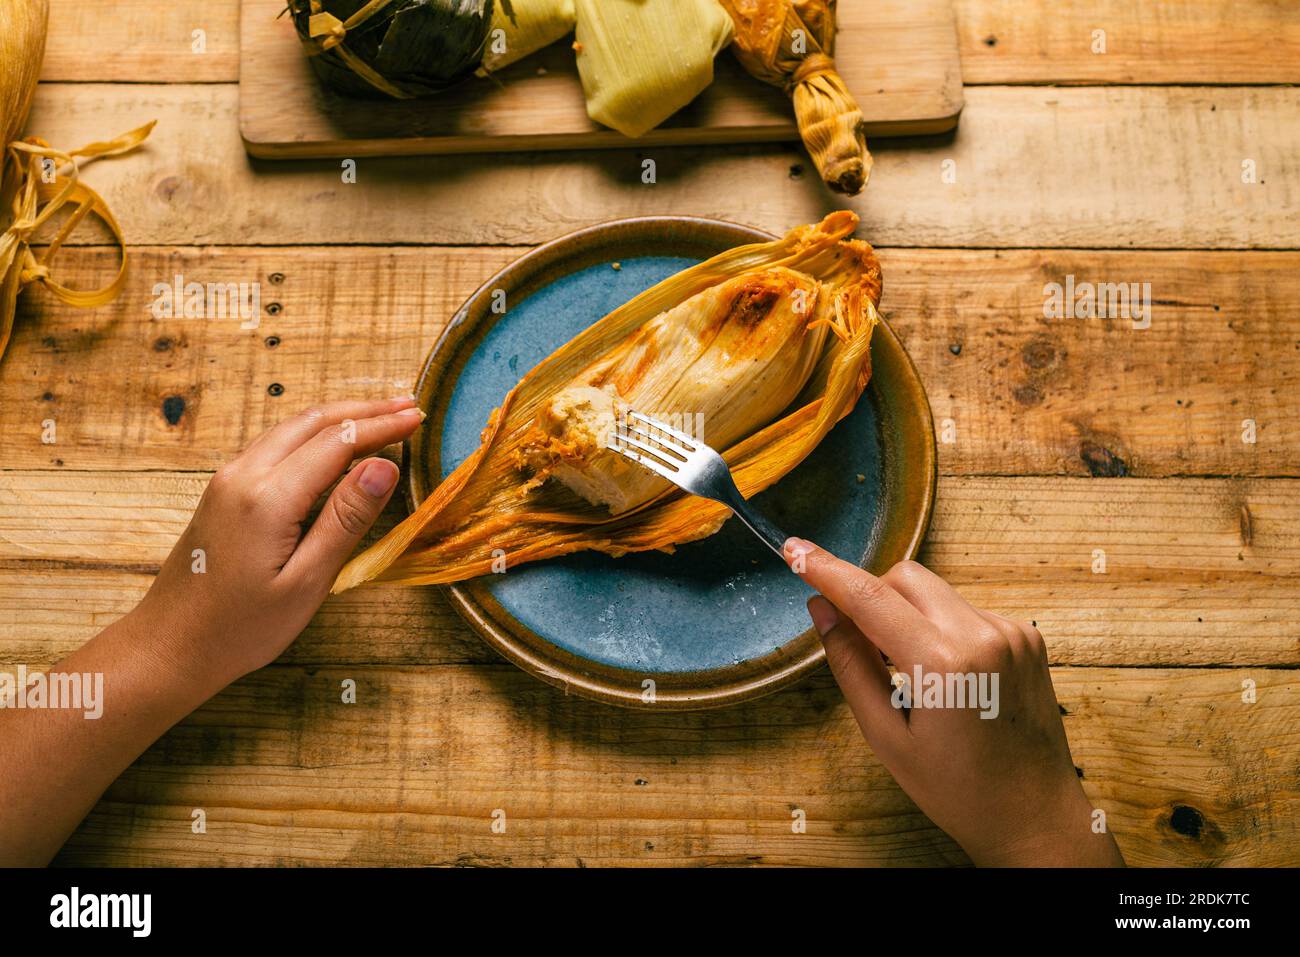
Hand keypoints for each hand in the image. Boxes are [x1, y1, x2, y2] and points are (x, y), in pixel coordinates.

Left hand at [136, 397, 422, 694]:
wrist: (169, 646)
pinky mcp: (222, 490)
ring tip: (380, 415)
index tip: (418, 417)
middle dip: (365, 410)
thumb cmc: (242, 628)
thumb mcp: (307, 582)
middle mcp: (243, 475)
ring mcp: (228, 479)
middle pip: (313, 422)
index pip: (338, 441)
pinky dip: (313, 433)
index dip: (381, 426)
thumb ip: (346, 519)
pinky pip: (275, 444)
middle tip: (408, 406)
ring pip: (291, 428)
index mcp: (268, 498)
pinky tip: (333, 443)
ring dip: (339, 417)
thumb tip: (384, 466)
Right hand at [784, 539, 1123, 866]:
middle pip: (905, 577)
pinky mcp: (1027, 636)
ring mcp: (1012, 631)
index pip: (870, 597)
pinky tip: (948, 679)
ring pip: (935, 592)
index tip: (796, 550)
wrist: (1034, 816)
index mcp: (946, 664)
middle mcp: (984, 635)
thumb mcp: (886, 736)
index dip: (826, 570)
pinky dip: (942, 630)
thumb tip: (821, 610)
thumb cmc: (959, 790)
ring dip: (909, 616)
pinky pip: (965, 610)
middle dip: (873, 598)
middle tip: (862, 645)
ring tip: (913, 677)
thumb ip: (850, 664)